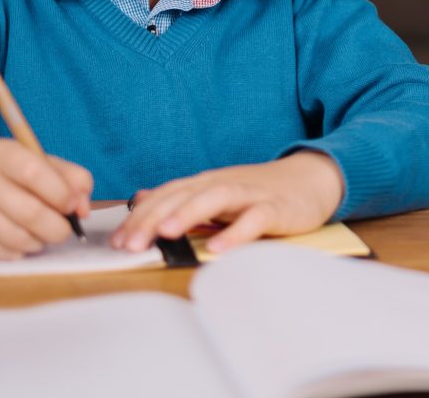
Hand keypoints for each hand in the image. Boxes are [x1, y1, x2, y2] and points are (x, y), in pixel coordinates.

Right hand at [0, 138, 92, 257]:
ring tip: (43, 235)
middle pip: (29, 212)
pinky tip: (22, 241)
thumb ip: (71, 179)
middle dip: (57, 227)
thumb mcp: (40, 164)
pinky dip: (22, 251)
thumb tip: (83, 208)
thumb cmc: (11, 178)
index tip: (72, 206)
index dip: (61, 193)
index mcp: (2, 153)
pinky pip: (4, 253)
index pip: (34, 173)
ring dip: (41, 241)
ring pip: (17, 238)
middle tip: (64, 230)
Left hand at [111, 151, 344, 254]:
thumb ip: (181, 197)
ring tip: (165, 235)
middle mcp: (223, 184)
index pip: (165, 196)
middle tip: (129, 244)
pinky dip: (236, 233)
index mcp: (205, 183)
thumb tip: (141, 198)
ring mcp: (249, 194)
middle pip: (182, 196)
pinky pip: (254, 219)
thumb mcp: (217, 192)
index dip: (139, 217)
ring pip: (214, 199)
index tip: (116, 242)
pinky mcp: (275, 208)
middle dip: (153, 219)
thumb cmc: (261, 192)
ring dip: (187, 214)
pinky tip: (219, 249)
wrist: (311, 179)